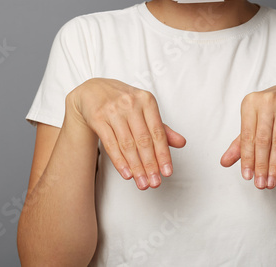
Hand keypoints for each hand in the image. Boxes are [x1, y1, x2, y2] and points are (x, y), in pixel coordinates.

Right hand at [69, 78, 185, 190]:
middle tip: (155, 183)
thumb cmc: (124, 102)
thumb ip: (162, 128)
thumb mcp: (144, 109)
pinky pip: (110, 144)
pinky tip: (127, 174)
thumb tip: (181, 143)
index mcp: (147, 100)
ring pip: (127, 144)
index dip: (163, 154)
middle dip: (150, 165)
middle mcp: (131, 104)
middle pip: (143, 140)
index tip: (168, 172)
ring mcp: (113, 110)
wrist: (94, 90)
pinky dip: (119, 161)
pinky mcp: (98, 118)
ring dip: (136, 167)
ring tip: (142, 183)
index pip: (158, 132)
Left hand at [219, 84, 275, 189]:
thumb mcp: (254, 123)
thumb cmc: (271, 112)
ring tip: (271, 181)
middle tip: (260, 184)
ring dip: (274, 164)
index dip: (247, 158)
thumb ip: (240, 143)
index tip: (247, 177)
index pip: (247, 136)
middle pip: (262, 140)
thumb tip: (224, 162)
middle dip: (260, 165)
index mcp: (250, 103)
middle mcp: (266, 100)